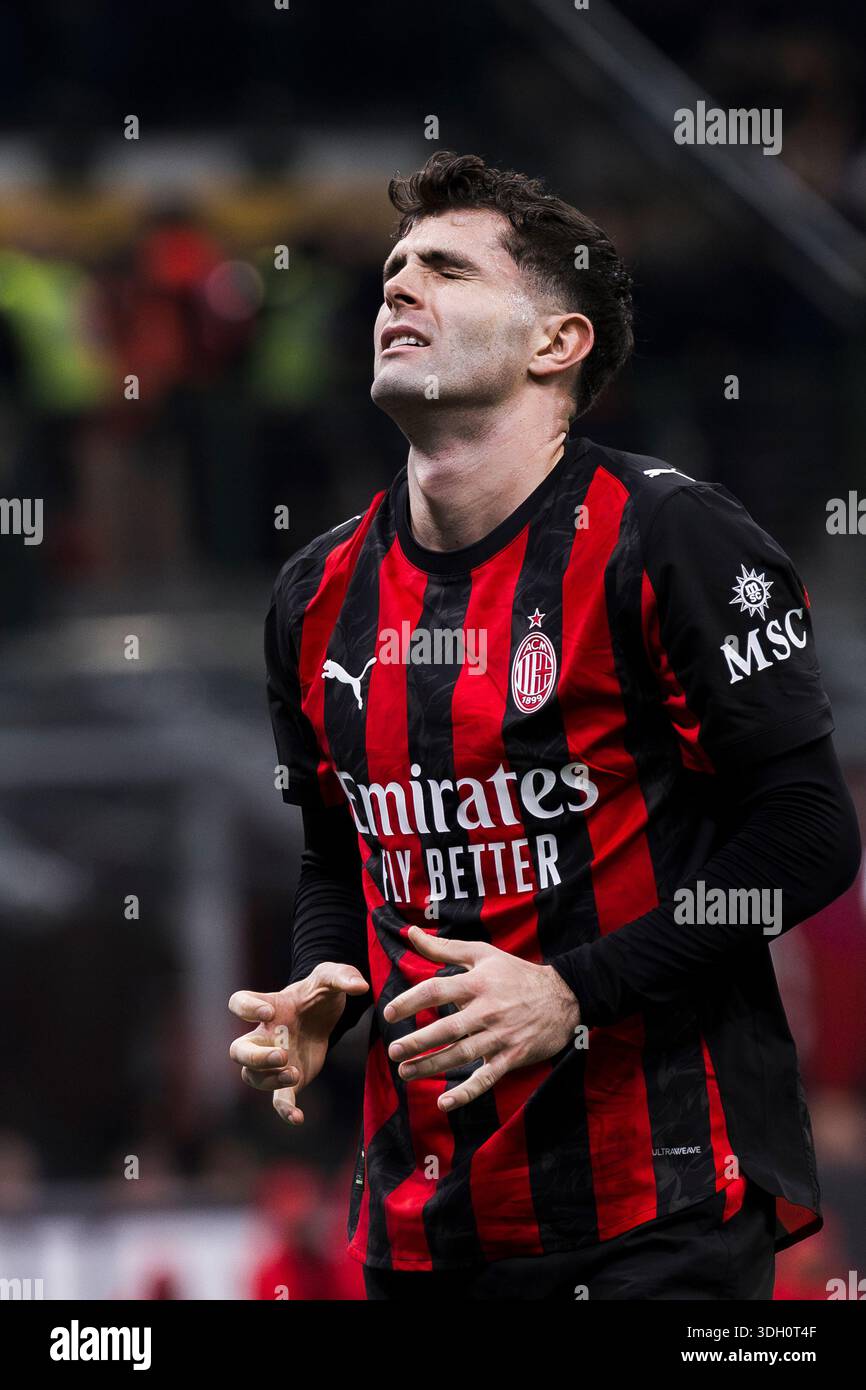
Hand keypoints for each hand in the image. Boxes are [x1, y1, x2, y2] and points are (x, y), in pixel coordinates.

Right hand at [228, 964, 368, 1124]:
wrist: (324, 1015)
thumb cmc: (319, 993)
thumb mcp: (332, 977)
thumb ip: (344, 976)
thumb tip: (361, 986)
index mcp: (269, 1006)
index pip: (239, 1002)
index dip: (246, 1009)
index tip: (269, 1013)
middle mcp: (264, 1035)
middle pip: (238, 1050)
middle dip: (254, 1057)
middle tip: (281, 1055)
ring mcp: (274, 1059)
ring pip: (252, 1076)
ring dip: (269, 1079)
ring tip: (294, 1074)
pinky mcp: (290, 1078)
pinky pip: (278, 1099)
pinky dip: (285, 1110)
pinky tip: (298, 1117)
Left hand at [384, 925, 580, 1112]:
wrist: (564, 997)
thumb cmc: (516, 973)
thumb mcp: (483, 954)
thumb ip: (445, 948)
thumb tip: (412, 933)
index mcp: (477, 983)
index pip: (436, 991)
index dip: (410, 1002)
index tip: (389, 1013)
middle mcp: (487, 1010)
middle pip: (447, 1028)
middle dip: (417, 1041)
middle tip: (394, 1051)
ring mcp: (500, 1036)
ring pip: (461, 1055)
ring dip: (432, 1066)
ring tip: (406, 1072)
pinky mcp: (512, 1057)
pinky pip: (486, 1078)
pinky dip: (466, 1093)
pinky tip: (444, 1103)